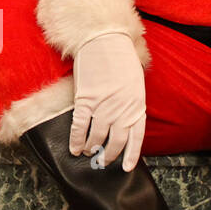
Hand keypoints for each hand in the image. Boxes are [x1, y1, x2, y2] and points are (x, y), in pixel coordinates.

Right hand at [69, 32, 146, 171]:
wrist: (105, 41)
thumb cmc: (121, 59)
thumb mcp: (135, 84)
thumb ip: (131, 104)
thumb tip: (125, 120)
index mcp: (137, 106)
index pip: (136, 139)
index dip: (130, 156)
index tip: (124, 168)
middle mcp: (121, 110)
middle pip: (114, 142)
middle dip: (107, 155)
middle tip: (101, 161)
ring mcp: (103, 107)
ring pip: (96, 137)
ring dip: (90, 148)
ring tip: (86, 153)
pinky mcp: (85, 101)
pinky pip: (79, 126)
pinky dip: (76, 139)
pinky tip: (73, 148)